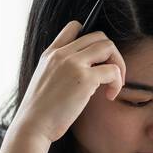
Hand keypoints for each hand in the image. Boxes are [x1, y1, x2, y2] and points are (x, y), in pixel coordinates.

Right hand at [9, 19, 126, 146]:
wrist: (33, 125)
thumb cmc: (41, 111)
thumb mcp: (45, 80)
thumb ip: (61, 69)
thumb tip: (88, 71)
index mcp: (51, 53)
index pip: (74, 27)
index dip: (92, 40)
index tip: (96, 61)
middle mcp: (62, 54)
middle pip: (98, 36)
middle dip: (111, 54)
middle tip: (111, 75)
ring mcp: (73, 64)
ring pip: (108, 47)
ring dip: (119, 65)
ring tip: (114, 85)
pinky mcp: (85, 78)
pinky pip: (113, 71)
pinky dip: (118, 83)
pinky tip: (109, 96)